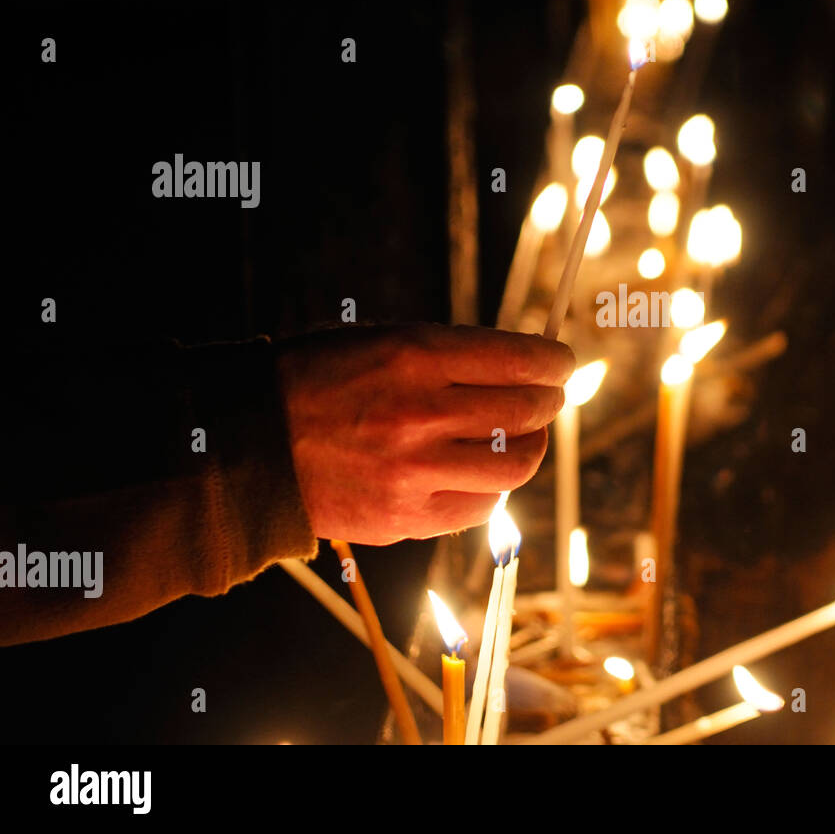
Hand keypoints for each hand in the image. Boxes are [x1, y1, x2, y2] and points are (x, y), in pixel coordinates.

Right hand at [276, 323, 573, 543]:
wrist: (249, 446)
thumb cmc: (317, 381)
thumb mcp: (379, 341)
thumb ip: (450, 354)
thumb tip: (522, 363)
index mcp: (415, 357)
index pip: (520, 360)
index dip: (554, 362)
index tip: (561, 363)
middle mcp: (421, 414)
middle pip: (527, 413)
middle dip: (549, 402)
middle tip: (547, 399)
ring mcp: (416, 472)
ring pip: (517, 466)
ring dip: (531, 448)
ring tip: (522, 438)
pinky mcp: (407, 518)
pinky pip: (481, 507)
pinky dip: (493, 488)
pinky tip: (483, 472)